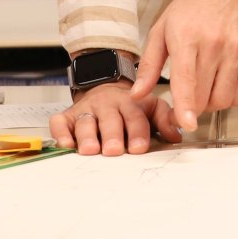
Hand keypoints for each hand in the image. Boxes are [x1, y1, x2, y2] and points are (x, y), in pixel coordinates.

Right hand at [49, 81, 179, 155]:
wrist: (105, 88)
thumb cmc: (130, 106)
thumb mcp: (151, 107)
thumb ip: (164, 120)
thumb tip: (177, 135)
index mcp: (130, 103)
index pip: (135, 116)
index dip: (138, 132)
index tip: (139, 147)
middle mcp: (107, 105)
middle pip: (109, 120)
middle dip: (112, 135)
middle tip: (114, 150)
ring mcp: (86, 110)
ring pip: (85, 122)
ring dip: (87, 136)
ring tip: (91, 150)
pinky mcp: (68, 116)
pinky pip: (60, 122)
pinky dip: (61, 133)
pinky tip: (66, 144)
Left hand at [132, 0, 237, 130]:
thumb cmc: (191, 11)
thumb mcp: (161, 30)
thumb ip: (149, 66)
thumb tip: (137, 94)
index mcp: (186, 36)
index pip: (187, 79)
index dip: (186, 105)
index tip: (186, 123)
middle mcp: (215, 43)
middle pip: (204, 97)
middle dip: (192, 107)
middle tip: (187, 97)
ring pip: (224, 99)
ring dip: (211, 104)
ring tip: (204, 87)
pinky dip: (230, 98)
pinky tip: (221, 83)